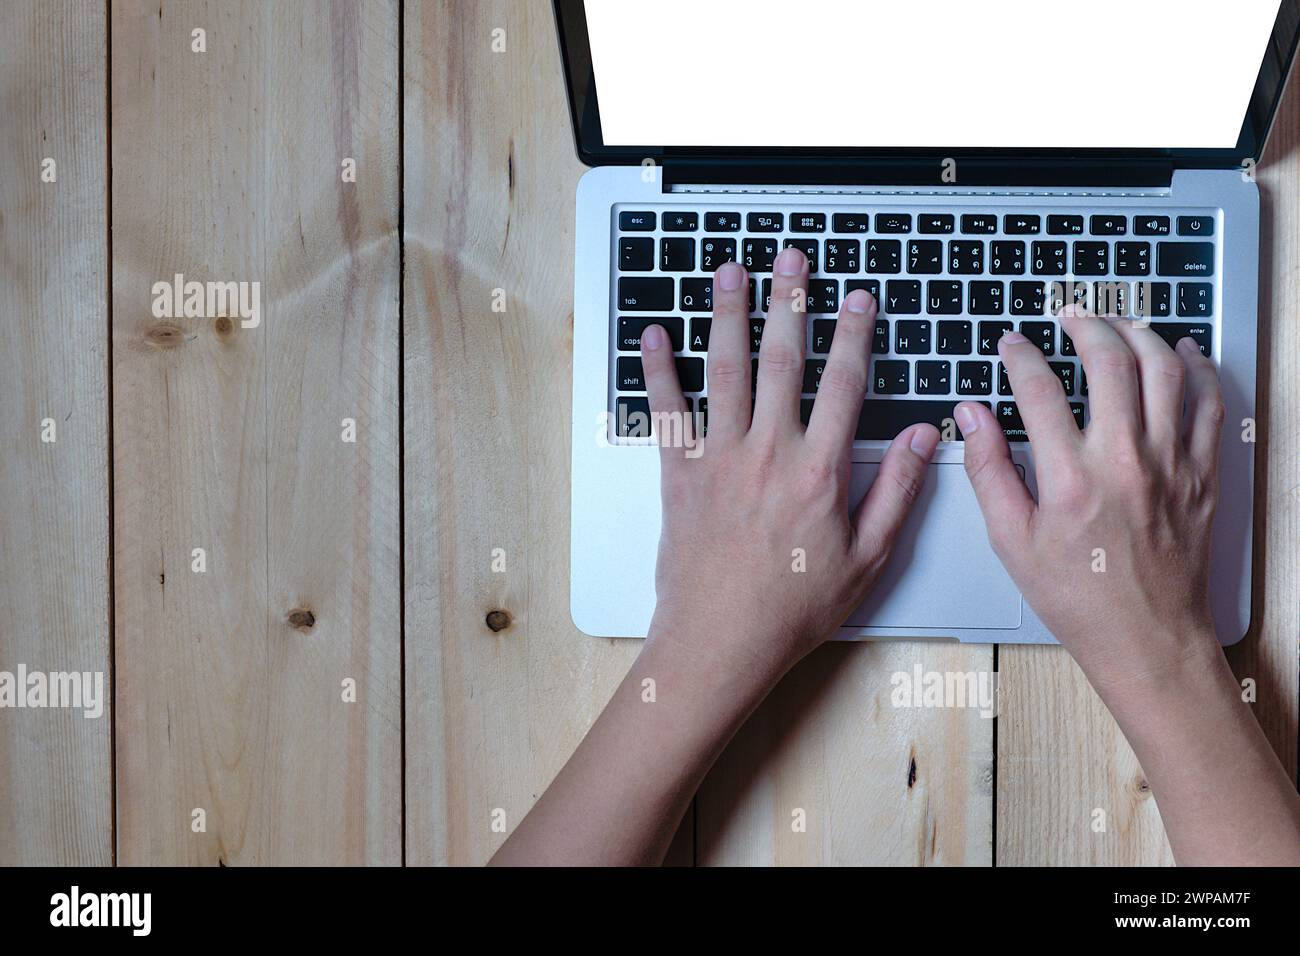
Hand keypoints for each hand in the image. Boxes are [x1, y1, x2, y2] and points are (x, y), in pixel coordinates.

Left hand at [640, 250, 938, 682]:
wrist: (720, 641)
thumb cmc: (792, 609)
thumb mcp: (868, 558)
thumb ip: (899, 491)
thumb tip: (928, 436)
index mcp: (820, 470)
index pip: (845, 384)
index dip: (855, 334)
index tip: (858, 298)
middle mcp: (768, 452)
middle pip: (783, 359)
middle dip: (791, 301)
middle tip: (792, 257)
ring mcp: (720, 458)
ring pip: (725, 370)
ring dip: (728, 315)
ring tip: (731, 272)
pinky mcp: (679, 474)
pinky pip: (666, 411)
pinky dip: (658, 371)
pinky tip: (654, 335)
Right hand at [955, 305, 1224, 687]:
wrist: (1147, 639)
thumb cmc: (1079, 597)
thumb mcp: (1012, 541)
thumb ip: (989, 471)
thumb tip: (971, 417)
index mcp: (1071, 478)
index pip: (1040, 391)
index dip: (1021, 357)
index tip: (1012, 345)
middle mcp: (1126, 461)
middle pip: (1112, 363)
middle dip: (1086, 326)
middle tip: (1069, 316)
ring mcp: (1173, 464)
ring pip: (1166, 371)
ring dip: (1141, 335)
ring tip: (1119, 323)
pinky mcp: (1203, 475)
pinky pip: (1210, 405)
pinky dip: (1199, 369)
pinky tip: (1183, 353)